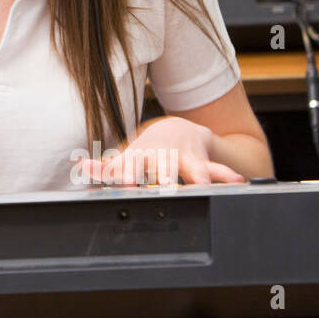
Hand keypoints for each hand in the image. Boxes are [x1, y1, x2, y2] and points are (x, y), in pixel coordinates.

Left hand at [74, 115, 244, 185]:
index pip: (132, 166)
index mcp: (141, 157)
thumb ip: (104, 167)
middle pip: (163, 167)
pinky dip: (227, 175)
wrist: (178, 130)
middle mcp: (163, 157)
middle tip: (164, 188)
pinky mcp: (204, 162)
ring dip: (198, 177)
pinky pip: (219, 169)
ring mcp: (184, 158)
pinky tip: (238, 181)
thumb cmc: (148, 152)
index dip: (127, 173)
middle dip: (164, 177)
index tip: (123, 182)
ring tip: (203, 187)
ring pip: (193, 168)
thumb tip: (80, 168)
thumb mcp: (126, 158)